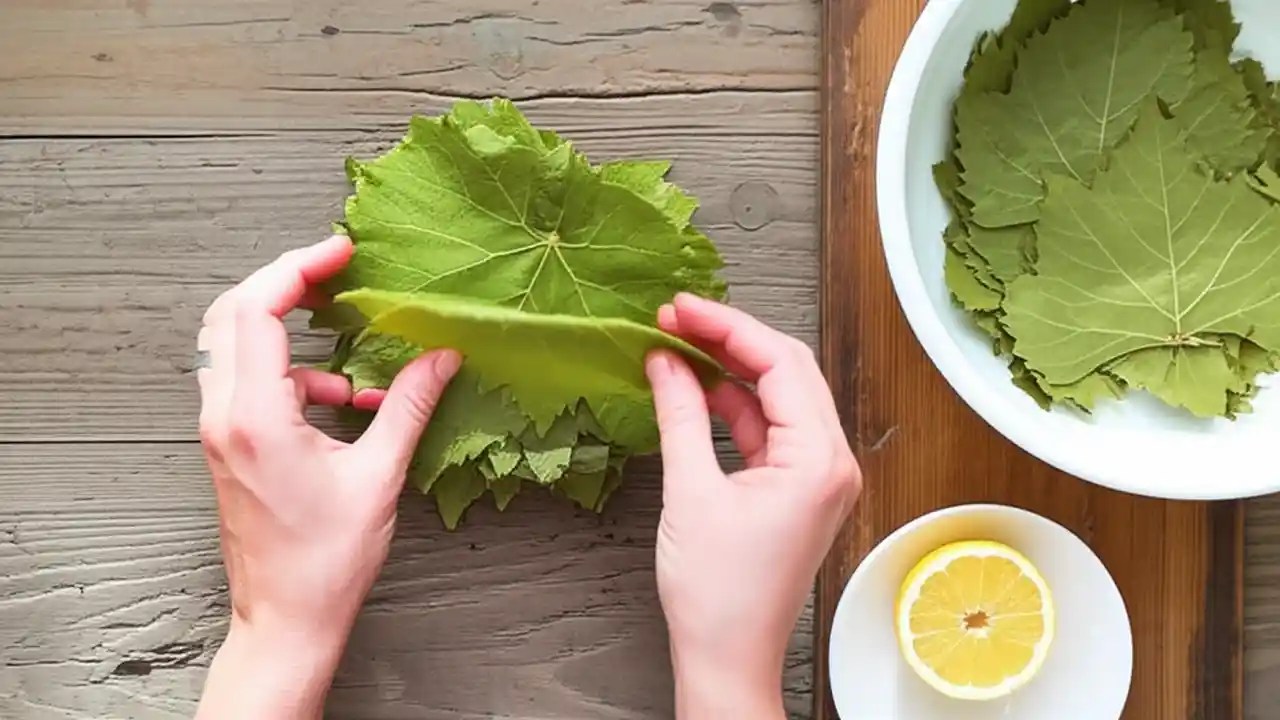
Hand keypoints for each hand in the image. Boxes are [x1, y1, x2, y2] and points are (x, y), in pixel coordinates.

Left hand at [193, 236, 460, 719]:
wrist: (285, 620)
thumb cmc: (324, 561)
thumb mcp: (379, 476)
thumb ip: (409, 406)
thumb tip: (442, 357)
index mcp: (254, 418)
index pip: (257, 310)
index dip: (297, 268)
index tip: (340, 251)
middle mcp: (223, 417)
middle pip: (231, 313)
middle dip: (283, 282)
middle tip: (333, 269)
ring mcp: (218, 432)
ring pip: (233, 344)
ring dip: (287, 328)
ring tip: (348, 341)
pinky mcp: (227, 445)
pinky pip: (248, 381)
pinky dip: (291, 372)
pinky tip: (342, 399)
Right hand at [646, 293, 861, 719]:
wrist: (726, 660)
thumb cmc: (718, 599)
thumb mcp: (690, 493)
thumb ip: (679, 415)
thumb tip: (666, 361)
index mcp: (819, 462)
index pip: (780, 364)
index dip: (727, 326)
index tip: (682, 307)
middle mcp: (830, 464)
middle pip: (786, 371)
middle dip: (730, 339)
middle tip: (677, 317)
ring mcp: (815, 477)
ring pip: (777, 397)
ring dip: (729, 370)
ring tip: (679, 344)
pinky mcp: (794, 490)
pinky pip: (767, 429)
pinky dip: (732, 406)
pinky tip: (693, 388)